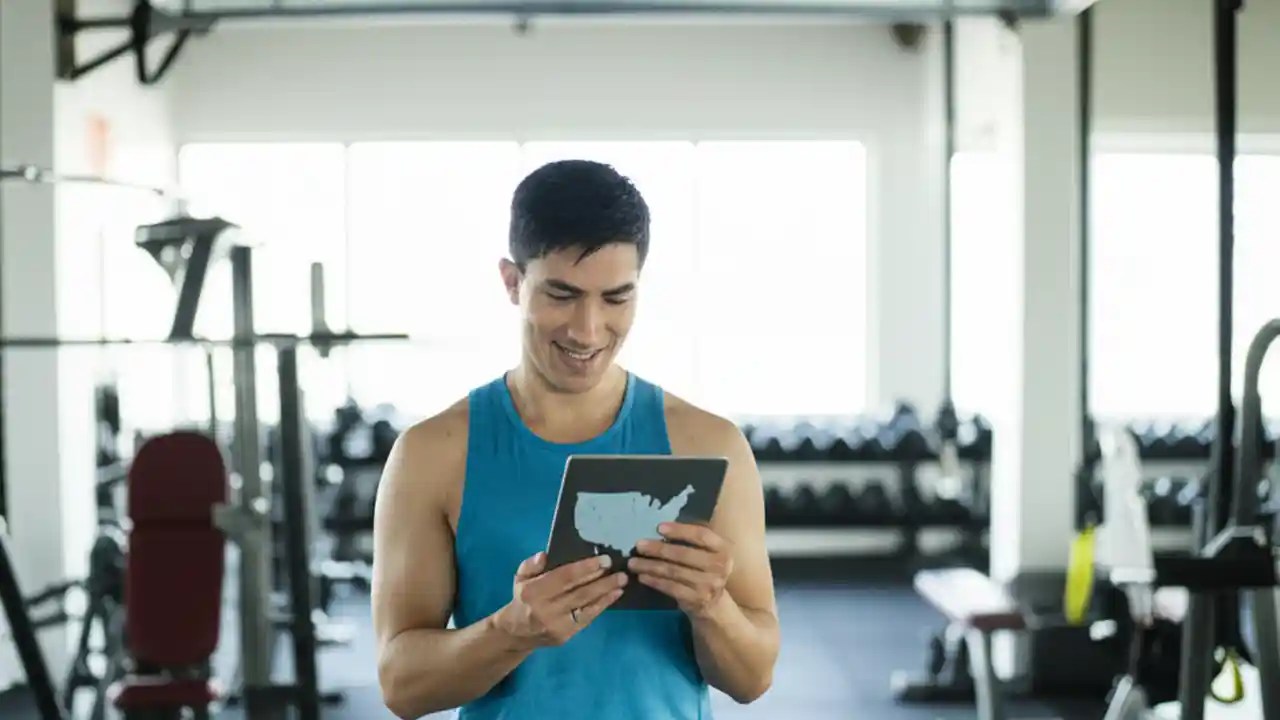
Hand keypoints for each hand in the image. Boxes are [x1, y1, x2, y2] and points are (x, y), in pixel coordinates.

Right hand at [495, 552, 626, 648]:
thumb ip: (531, 565)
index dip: (585, 568)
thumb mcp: (521, 578)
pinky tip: (614, 595)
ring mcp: (557, 624)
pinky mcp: (566, 635)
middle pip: (578, 593)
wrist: (517, 633)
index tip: (604, 560)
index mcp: (533, 592)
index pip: (563, 578)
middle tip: (620, 571)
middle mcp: (546, 609)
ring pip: (586, 606)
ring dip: (606, 593)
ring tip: (622, 582)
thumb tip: (545, 555)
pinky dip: (602, 605)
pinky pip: (587, 618)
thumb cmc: (523, 598)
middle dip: (601, 581)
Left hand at [628, 522, 733, 618]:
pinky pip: (671, 587)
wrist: (714, 603)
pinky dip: (654, 581)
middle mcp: (720, 566)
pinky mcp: (696, 599)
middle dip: (659, 549)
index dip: (680, 530)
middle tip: (639, 545)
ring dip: (650, 566)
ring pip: (674, 571)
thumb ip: (692, 540)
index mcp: (724, 549)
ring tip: (633, 562)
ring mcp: (709, 585)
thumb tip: (660, 529)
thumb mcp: (707, 552)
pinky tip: (642, 576)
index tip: (659, 528)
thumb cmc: (705, 569)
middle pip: (684, 554)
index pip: (702, 535)